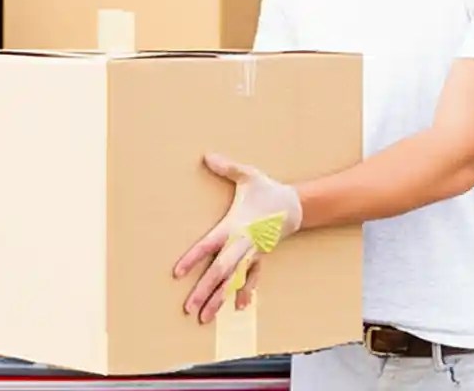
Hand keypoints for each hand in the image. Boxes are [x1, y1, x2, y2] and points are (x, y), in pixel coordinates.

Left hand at [173, 153, 302, 323]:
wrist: (296, 206)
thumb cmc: (268, 190)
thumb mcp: (249, 176)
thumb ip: (227, 168)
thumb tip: (206, 156)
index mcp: (235, 227)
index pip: (209, 245)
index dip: (193, 259)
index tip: (177, 273)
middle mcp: (242, 244)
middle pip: (220, 272)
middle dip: (205, 291)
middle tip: (189, 309)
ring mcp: (252, 253)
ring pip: (233, 280)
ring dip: (220, 299)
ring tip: (205, 318)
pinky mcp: (259, 256)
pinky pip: (252, 278)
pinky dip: (245, 291)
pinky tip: (240, 308)